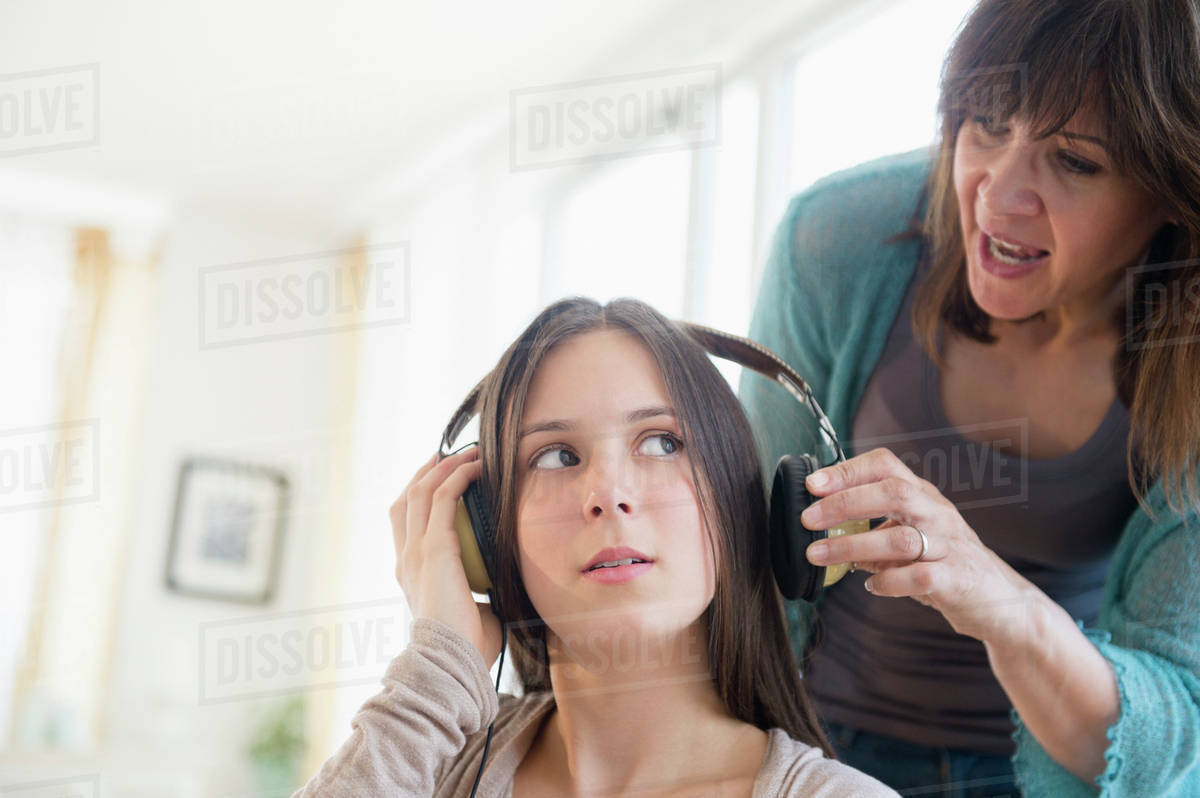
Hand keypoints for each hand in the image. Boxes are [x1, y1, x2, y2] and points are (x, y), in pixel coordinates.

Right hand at [389, 446, 502, 665]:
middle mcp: (406, 558)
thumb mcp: (474, 610)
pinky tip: (477, 467)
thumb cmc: (466, 648)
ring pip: (422, 491)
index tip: (440, 478)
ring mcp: (415, 552)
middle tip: (449, 454)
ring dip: (446, 466)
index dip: (419, 496)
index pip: (406, 523)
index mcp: (410, 574)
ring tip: (469, 452)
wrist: (450, 664)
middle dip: (427, 472)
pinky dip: (459, 477)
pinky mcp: (432, 548)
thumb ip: (481, 591)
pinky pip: (444, 499)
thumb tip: (507, 584)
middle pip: (407, 499)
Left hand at [801, 447, 1036, 643]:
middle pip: (894, 493)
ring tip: (819, 555)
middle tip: (809, 519)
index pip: (887, 465)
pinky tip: (871, 585)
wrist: (1001, 601)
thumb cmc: (947, 564)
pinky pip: (920, 576)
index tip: (812, 484)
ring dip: (852, 546)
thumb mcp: (912, 537)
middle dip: (845, 503)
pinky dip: (889, 581)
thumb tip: (824, 529)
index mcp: (924, 497)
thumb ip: (875, 530)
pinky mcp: (959, 579)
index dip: (848, 470)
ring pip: (901, 537)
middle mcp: (939, 514)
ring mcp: (951, 545)